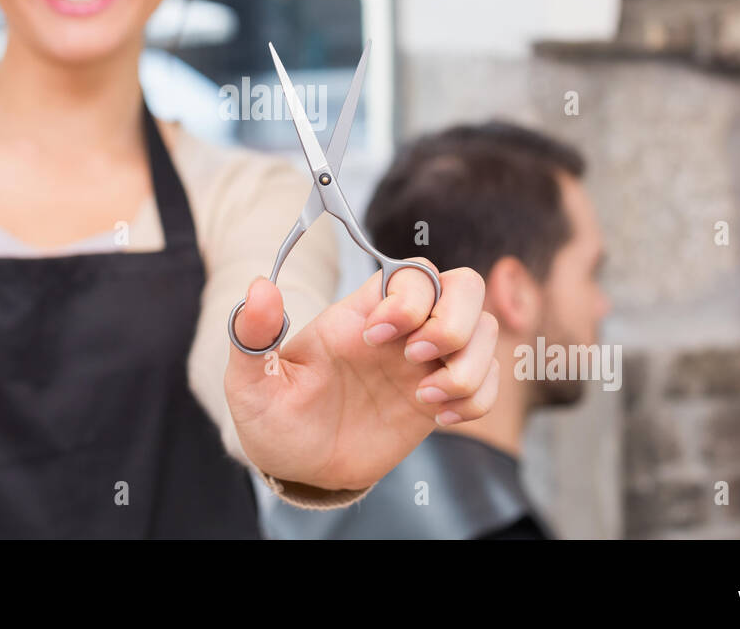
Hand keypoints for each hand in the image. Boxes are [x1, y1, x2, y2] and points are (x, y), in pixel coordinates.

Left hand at [224, 262, 497, 491]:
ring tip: (428, 399)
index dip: (406, 300)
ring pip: (484, 331)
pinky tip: (440, 418)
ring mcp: (426, 362)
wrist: (297, 467)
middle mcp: (401, 330)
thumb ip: (253, 335)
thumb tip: (258, 289)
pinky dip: (476, 399)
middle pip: (464, 285)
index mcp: (359, 313)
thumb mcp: (250, 380)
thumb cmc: (273, 416)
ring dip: (469, 367)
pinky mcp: (441, 397)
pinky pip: (489, 382)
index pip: (411, 273)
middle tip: (416, 359)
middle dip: (454, 321)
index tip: (373, 338)